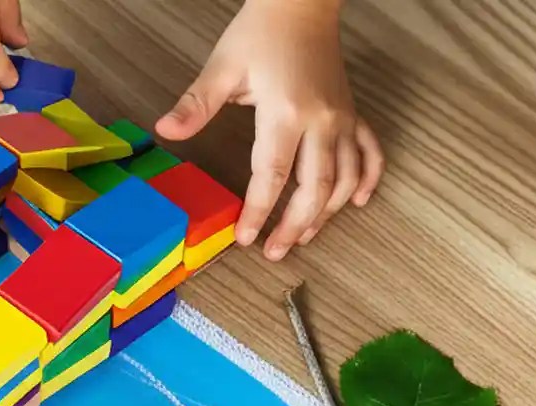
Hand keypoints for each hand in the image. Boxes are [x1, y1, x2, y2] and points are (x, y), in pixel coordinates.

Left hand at [155, 0, 383, 260]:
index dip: (259, 211)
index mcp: (286, 114)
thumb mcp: (222, 68)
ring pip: (344, 180)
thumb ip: (196, 104)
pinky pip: (369, 153)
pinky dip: (367, 180)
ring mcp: (342, 120)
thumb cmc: (260, 33)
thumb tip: (165, 129)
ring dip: (327, 214)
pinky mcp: (353, 114)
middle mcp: (321, 122)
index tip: (246, 238)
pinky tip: (358, 202)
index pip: (272, 176)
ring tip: (304, 237)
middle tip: (275, 251)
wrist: (301, 4)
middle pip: (314, 189)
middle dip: (294, 226)